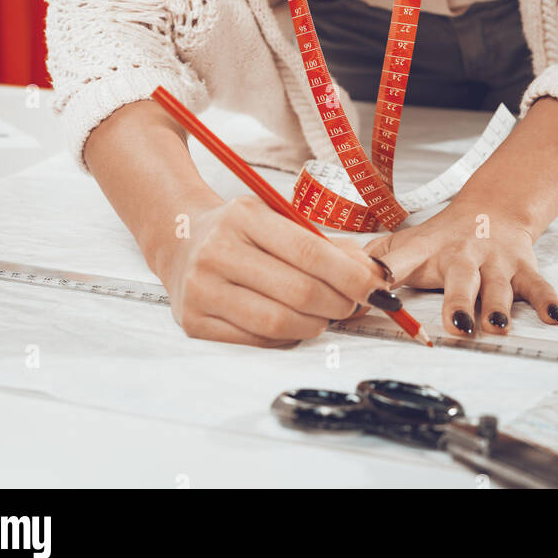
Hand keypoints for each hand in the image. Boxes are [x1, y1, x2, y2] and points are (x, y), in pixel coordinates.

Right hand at [157, 195, 386, 347]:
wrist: (181, 240)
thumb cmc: (241, 232)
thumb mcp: (277, 220)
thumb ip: (324, 246)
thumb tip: (373, 275)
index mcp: (244, 216)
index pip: (310, 252)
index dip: (351, 275)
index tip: (377, 288)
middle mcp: (218, 251)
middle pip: (299, 292)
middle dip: (339, 303)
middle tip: (353, 305)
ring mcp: (202, 288)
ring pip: (278, 323)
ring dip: (315, 324)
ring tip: (324, 315)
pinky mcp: (193, 322)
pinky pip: (257, 341)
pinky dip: (286, 337)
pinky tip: (293, 324)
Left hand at [364, 198, 557, 338]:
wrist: (492, 208)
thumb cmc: (441, 239)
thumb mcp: (406, 243)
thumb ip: (373, 258)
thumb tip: (331, 273)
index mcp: (427, 250)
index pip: (400, 259)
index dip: (384, 272)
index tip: (372, 285)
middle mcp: (462, 255)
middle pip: (459, 280)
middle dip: (458, 302)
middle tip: (455, 326)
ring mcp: (494, 262)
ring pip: (498, 287)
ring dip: (498, 307)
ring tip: (497, 326)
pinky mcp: (523, 267)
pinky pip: (538, 285)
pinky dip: (547, 300)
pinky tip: (555, 316)